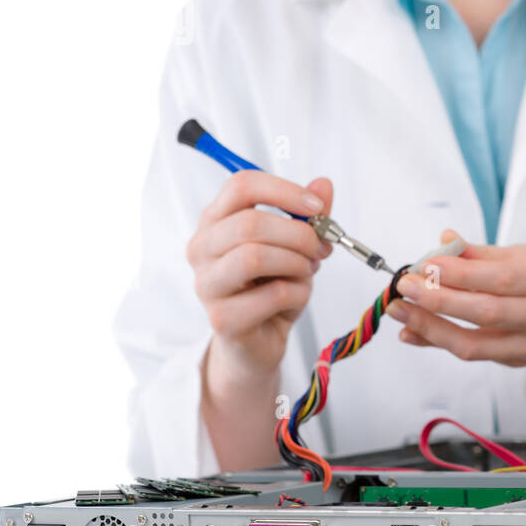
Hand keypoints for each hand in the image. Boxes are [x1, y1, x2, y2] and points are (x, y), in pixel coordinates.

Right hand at [188, 170, 334, 383]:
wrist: (259, 341)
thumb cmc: (272, 286)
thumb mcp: (296, 246)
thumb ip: (309, 216)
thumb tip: (324, 184)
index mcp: (215, 220)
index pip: (241, 185)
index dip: (284, 191)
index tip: (317, 207)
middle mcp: (202, 248)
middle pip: (250, 223)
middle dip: (299, 235)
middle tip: (321, 249)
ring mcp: (206, 284)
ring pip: (255, 257)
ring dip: (297, 263)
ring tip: (306, 272)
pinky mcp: (221, 318)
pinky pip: (272, 294)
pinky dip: (299, 293)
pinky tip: (297, 297)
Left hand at [385, 230, 525, 418]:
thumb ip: (489, 252)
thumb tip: (445, 240)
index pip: (500, 278)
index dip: (458, 274)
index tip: (423, 264)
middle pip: (486, 314)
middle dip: (437, 301)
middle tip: (403, 286)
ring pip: (477, 346)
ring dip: (431, 330)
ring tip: (400, 311)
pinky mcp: (524, 361)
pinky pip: (478, 354)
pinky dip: (443, 343)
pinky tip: (416, 330)